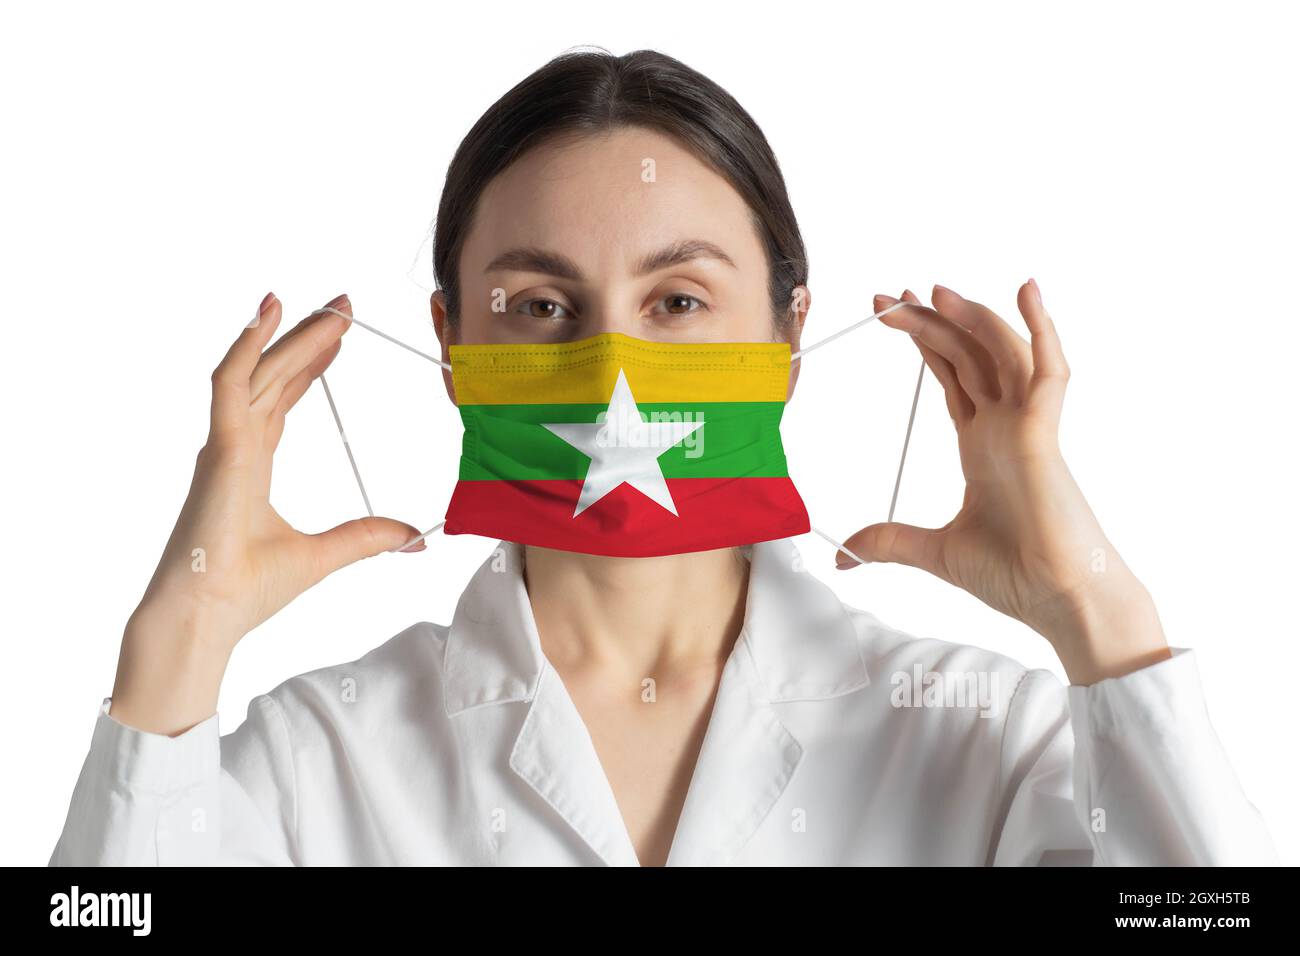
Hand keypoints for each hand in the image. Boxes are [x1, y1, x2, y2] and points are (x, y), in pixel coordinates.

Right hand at [111, 292, 424, 733]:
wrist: (204, 617)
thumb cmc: (245, 591)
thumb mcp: (323, 556)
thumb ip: (367, 538)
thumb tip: (414, 538)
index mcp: (252, 465)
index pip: (282, 400)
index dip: (310, 366)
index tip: (340, 339)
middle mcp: (235, 446)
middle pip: (275, 375)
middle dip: (309, 337)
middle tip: (345, 305)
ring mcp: (224, 444)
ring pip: (260, 370)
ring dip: (291, 333)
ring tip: (327, 304)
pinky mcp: (220, 450)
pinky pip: (231, 383)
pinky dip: (248, 345)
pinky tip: (268, 312)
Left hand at [839, 281, 1169, 684]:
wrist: (1058, 601)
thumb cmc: (1014, 575)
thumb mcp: (934, 552)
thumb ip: (889, 543)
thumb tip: (842, 556)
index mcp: (982, 443)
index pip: (951, 374)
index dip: (922, 340)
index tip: (886, 313)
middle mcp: (1006, 425)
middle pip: (968, 353)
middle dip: (930, 320)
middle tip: (888, 295)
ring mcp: (1028, 426)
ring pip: (1001, 351)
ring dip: (971, 316)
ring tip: (932, 289)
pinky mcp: (1046, 434)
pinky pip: (1049, 371)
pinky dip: (1041, 328)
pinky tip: (1026, 290)